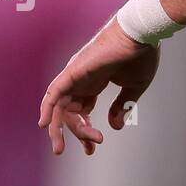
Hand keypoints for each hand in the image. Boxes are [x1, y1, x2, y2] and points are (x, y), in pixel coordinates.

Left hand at [38, 17, 159, 155]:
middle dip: (77, 132)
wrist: (141, 35)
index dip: (86, 129)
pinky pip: (53, 93)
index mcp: (95, 82)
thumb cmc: (141, 56)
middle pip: (70, 112)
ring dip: (57, 128)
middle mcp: (81, 80)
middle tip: (89, 150)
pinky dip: (47, 108)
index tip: (95, 145)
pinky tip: (44, 124)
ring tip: (59, 149)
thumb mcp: (133, 87)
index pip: (82, 110)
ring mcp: (75, 76)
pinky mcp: (73, 72)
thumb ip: (122, 106)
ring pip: (59, 107)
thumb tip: (114, 126)